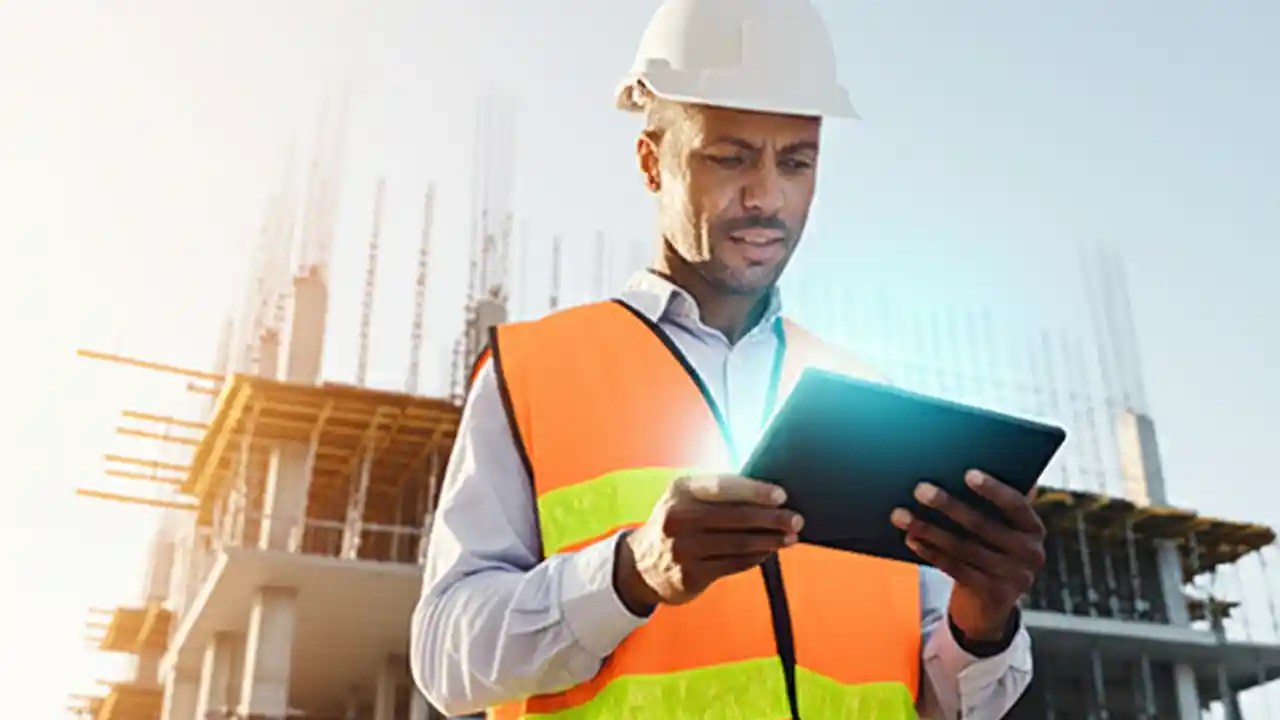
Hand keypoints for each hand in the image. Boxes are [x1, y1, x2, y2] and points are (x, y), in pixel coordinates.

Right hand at [614, 474, 803, 614]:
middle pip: (736, 517)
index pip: (723, 486)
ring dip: (770, 540)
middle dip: (772, 518)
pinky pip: (733, 564)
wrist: (641, 565)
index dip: (754, 490)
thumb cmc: (676, 522)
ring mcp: (683, 548)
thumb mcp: (685, 499)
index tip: (781, 495)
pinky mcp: (690, 575)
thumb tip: (766, 491)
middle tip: (796, 519)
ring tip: (790, 537)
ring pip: (738, 543)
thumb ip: (717, 492)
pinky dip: (755, 557)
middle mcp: (678, 517)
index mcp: (680, 490)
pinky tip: (768, 552)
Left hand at [890, 469, 1045, 640]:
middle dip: (948, 505)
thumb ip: (992, 504)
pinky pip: (955, 568)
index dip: (993, 489)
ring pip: (963, 548)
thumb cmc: (988, 548)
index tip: (967, 473)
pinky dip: (930, 551)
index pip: (1016, 504)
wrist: (989, 603)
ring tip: (901, 514)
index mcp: (1033, 528)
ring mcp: (1014, 578)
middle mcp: (1031, 554)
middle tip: (920, 489)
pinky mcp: (993, 595)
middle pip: (982, 526)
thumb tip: (967, 463)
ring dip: (929, 529)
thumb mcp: (999, 528)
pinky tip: (911, 538)